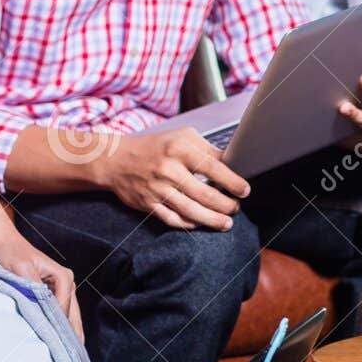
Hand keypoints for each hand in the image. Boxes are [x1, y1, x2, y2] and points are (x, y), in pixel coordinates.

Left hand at [0, 224, 84, 341]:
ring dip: (67, 336)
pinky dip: (60, 329)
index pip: (65, 310)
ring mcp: (61, 289)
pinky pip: (60, 315)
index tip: (57, 350)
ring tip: (68, 360)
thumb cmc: (10, 254)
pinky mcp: (52, 294)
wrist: (1, 242)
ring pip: (69, 318)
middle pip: (73, 317)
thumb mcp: (21, 271)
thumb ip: (35, 291)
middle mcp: (67, 283)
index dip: (61, 330)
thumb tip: (45, 314)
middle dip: (72, 338)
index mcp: (63, 277)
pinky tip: (60, 346)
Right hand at [96, 128, 250, 231]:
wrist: (117, 160)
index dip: (232, 182)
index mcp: (179, 148)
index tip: (244, 190)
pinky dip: (190, 224)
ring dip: (212, 220)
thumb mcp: (182, 137)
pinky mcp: (148, 204)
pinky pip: (173, 220)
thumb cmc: (155, 147)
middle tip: (236, 208)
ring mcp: (157, 189)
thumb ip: (207, 149)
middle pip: (204, 194)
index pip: (213, 167)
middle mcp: (168, 169)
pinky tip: (201, 224)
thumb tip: (233, 164)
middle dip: (225, 205)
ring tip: (226, 222)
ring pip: (191, 211)